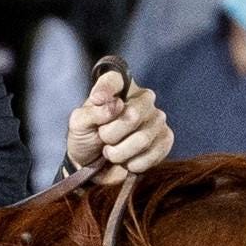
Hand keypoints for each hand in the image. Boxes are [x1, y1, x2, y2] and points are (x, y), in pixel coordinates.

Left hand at [65, 68, 171, 183]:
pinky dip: (134, 164)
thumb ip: (92, 112)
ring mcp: (157, 119)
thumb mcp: (79, 124)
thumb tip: (116, 105)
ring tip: (112, 152)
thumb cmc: (87, 137)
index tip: (96, 100)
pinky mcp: (165, 139)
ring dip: (120, 154)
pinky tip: (127, 161)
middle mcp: (143, 99)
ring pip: (142, 140)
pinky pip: (153, 154)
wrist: (93, 165)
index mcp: (120, 88)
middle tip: (103, 140)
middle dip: (110, 136)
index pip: (115, 79)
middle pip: (132, 116)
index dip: (105, 90)